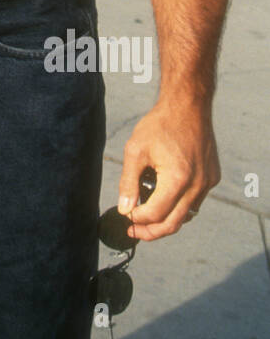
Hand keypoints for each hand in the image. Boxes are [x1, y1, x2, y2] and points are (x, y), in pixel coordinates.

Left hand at [118, 99, 219, 239]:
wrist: (188, 106)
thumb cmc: (160, 125)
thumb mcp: (136, 150)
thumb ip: (128, 182)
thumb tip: (125, 208)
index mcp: (177, 179)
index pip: (155, 214)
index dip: (138, 220)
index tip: (126, 217)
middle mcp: (197, 185)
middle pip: (173, 223)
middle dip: (151, 231)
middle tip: (134, 231)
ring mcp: (207, 183)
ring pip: (186, 215)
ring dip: (166, 220)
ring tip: (147, 217)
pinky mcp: (212, 178)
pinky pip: (195, 201)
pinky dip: (179, 205)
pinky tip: (164, 199)